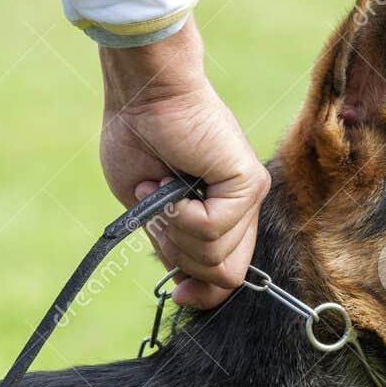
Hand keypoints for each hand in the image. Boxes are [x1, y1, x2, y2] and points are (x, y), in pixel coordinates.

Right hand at [99, 19, 269, 307]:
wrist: (143, 93)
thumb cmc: (137, 136)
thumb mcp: (149, 208)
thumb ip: (173, 242)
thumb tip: (184, 282)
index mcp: (221, 213)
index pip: (228, 274)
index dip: (205, 293)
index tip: (177, 294)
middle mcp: (241, 207)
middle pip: (223, 274)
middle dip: (182, 258)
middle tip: (157, 211)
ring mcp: (248, 196)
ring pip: (216, 257)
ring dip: (176, 231)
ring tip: (160, 187)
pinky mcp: (248, 183)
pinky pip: (214, 230)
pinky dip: (181, 215)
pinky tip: (168, 185)